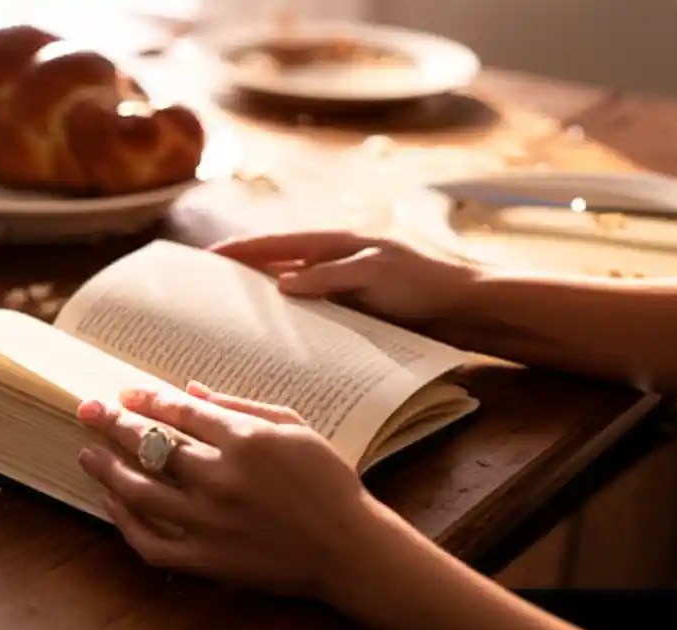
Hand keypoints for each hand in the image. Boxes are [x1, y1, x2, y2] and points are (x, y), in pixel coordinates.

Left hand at [75, 381, 382, 601]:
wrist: (349, 548)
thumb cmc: (327, 482)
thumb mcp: (294, 426)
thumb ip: (240, 405)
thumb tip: (190, 389)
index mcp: (244, 440)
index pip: (177, 413)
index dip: (145, 400)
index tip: (123, 394)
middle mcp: (220, 478)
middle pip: (149, 445)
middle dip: (111, 423)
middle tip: (86, 410)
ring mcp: (209, 522)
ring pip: (139, 492)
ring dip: (106, 469)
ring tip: (87, 454)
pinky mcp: (207, 560)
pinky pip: (151, 543)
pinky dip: (124, 523)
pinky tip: (112, 502)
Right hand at [211, 232, 484, 326]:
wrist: (468, 311)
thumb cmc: (424, 286)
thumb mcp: (374, 275)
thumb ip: (328, 276)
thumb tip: (281, 282)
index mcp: (338, 243)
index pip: (279, 243)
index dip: (242, 249)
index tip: (208, 256)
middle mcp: (336, 262)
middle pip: (279, 264)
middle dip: (245, 273)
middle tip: (209, 289)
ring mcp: (345, 287)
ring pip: (293, 290)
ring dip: (264, 299)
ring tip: (231, 316)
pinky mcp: (355, 312)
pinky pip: (312, 314)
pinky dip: (290, 321)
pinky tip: (276, 338)